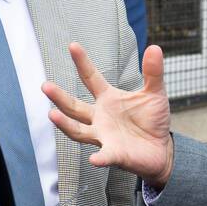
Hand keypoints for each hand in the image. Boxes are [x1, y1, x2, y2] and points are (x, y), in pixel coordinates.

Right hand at [42, 43, 173, 188]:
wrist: (160, 149)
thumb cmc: (152, 120)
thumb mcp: (155, 93)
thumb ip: (153, 72)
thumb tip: (155, 48)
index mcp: (108, 99)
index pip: (91, 78)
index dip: (82, 63)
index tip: (73, 46)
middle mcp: (99, 117)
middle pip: (74, 107)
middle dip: (59, 97)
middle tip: (45, 86)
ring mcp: (104, 136)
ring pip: (78, 131)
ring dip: (65, 124)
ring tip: (52, 115)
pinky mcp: (114, 154)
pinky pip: (104, 156)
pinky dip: (100, 158)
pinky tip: (94, 159)